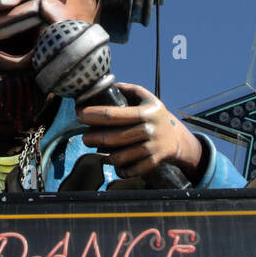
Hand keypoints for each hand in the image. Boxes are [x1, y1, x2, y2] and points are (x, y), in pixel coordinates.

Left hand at [76, 82, 203, 179]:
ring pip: (120, 157)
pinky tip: (113, 163)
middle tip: (84, 137)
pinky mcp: (154, 162)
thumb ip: (126, 89)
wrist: (176, 138)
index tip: (80, 114)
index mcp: (146, 112)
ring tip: (98, 150)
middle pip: (114, 138)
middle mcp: (150, 129)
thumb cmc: (153, 115)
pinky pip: (131, 170)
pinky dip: (119, 169)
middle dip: (93, 137)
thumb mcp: (145, 97)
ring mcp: (153, 148)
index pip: (114, 114)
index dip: (93, 115)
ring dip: (104, 155)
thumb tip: (103, 86)